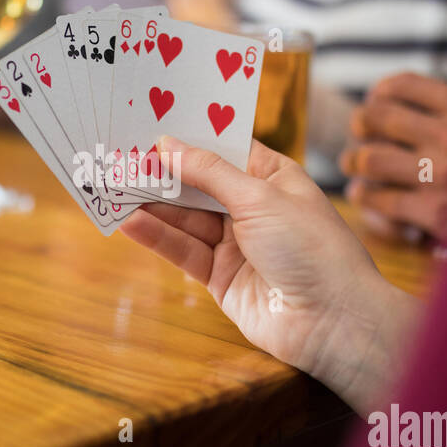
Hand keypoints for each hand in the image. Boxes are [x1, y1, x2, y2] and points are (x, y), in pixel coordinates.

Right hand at [122, 137, 418, 410]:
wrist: (333, 322)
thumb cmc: (313, 249)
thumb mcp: (259, 198)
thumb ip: (209, 172)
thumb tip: (166, 144)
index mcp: (274, 178)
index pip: (224, 149)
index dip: (189, 138)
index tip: (148, 124)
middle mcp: (254, 208)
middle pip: (199, 185)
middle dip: (162, 173)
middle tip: (119, 156)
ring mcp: (237, 245)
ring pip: (186, 219)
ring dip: (152, 205)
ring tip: (113, 187)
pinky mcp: (221, 279)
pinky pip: (183, 251)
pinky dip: (157, 237)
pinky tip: (130, 221)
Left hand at [341, 72, 446, 240]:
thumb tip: (433, 92)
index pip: (405, 86)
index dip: (381, 92)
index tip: (375, 99)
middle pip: (380, 119)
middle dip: (361, 124)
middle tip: (358, 131)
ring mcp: (444, 175)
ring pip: (373, 160)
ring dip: (356, 162)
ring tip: (353, 164)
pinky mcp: (438, 213)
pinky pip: (384, 201)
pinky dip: (367, 198)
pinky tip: (364, 196)